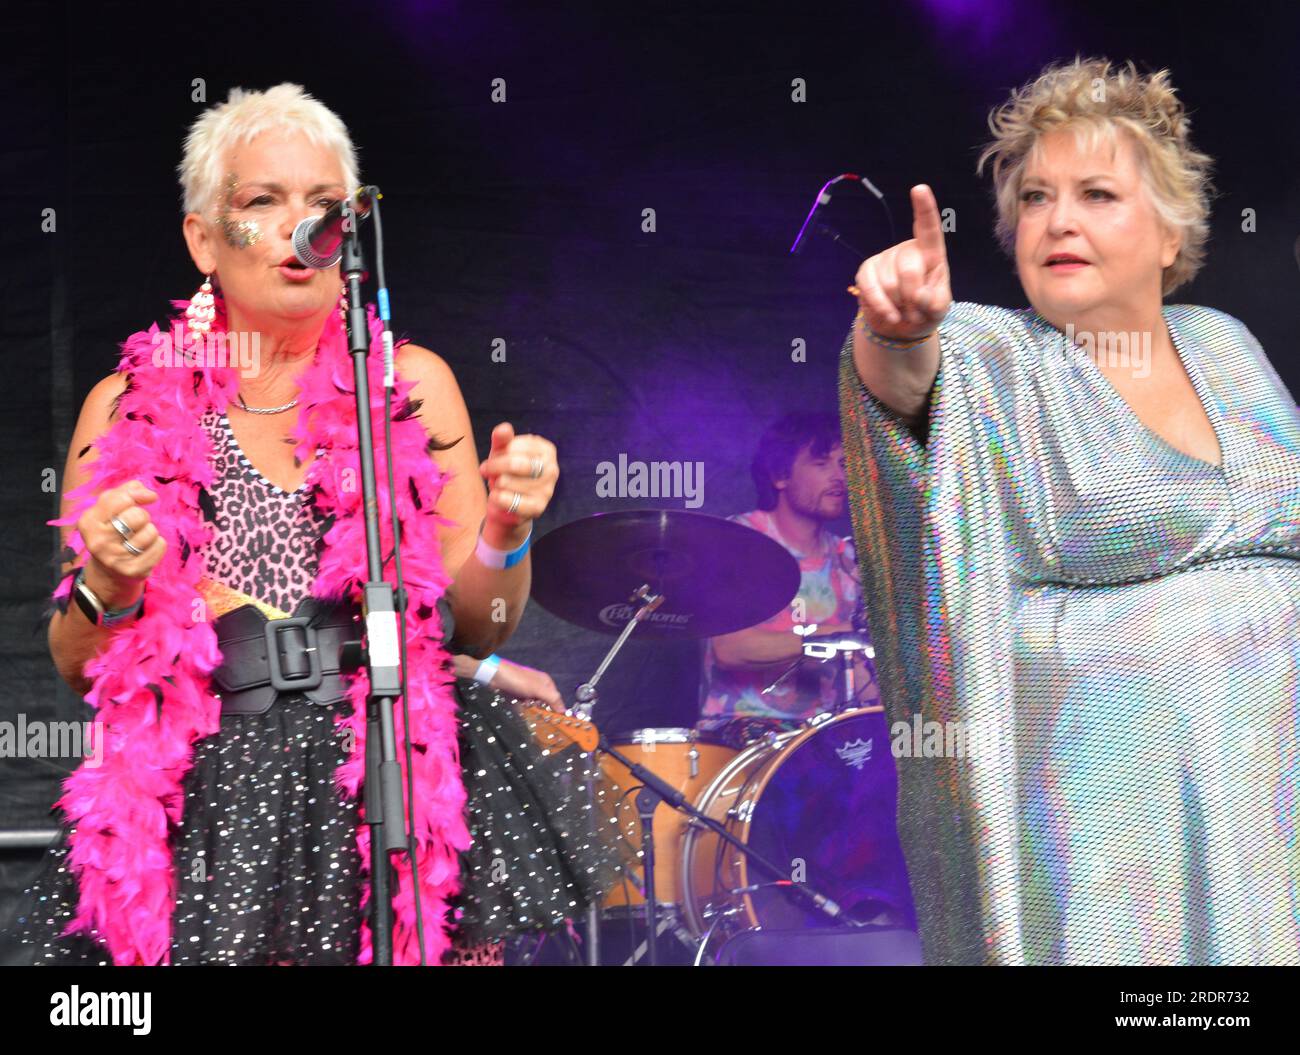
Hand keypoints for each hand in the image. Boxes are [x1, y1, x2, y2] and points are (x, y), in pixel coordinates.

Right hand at [76, 479, 166, 606]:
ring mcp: (114, 558)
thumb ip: (126, 492)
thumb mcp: (109, 509)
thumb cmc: (112, 531)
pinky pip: (160, 546)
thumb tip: (148, 493)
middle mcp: (98, 541)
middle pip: (138, 516)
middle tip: (135, 525)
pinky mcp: (132, 571)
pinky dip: (158, 545)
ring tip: (138, 539)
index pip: (121, 498)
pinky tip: (145, 550)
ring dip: (150, 532)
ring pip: (151, 531)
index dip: (136, 496)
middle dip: (142, 516)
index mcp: (89, 521)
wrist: (109, 571)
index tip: (140, 500)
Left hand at [479, 422, 558, 541]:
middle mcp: (552, 469)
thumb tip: (504, 429)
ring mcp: (547, 489)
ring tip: (496, 484)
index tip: (493, 456)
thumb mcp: (502, 452)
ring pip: (509, 483)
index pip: (517, 446)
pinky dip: (498, 498)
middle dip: (495, 466)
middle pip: (515, 464)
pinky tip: (497, 496)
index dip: (500, 451)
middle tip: (484, 469)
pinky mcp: (539, 507)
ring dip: (495, 483)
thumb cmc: (506, 471)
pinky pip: (511, 501)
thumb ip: (502, 439)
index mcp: (546, 450)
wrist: (508, 503)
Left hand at [490, 658, 564, 711]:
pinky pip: (524, 706)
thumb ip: (552, 698)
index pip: (556, 699)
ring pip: (533, 706)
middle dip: (540, 709)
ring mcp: (528, 691)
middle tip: (535, 708)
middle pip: (544, 704)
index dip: (556, 709)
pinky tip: (518, 705)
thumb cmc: (516, 678)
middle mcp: (538, 686)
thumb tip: (563, 709)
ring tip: (524, 704)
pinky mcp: (518, 695)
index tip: (555, 720)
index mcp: (546, 682)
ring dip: (529, 708)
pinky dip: (521, 708)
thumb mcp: (538, 689)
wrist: (495, 676)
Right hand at [849, 184, 951, 340]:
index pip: (929, 229)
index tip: (919, 189)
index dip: (925, 209)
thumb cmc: (924, 310)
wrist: (900, 327)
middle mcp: (907, 250)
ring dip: (898, 306)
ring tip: (903, 311)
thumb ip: (936, 302)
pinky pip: (871, 289)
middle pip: (909, 270)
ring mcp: (884, 259)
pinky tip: (890, 314)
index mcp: (931, 253)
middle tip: (916, 311)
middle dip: (913, 297)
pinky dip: (881, 306)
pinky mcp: (866, 271)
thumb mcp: (939, 309)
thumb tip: (919, 296)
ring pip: (889, 284)